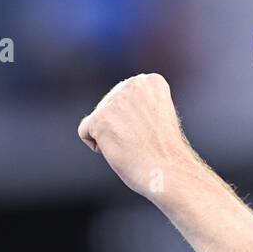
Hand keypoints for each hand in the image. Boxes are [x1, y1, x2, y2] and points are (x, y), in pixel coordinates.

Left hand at [78, 73, 194, 200]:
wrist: (167, 171)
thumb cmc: (165, 151)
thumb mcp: (157, 115)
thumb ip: (137, 104)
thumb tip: (115, 109)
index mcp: (151, 81)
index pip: (124, 98)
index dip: (134, 120)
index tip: (151, 132)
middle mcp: (133, 83)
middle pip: (108, 106)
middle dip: (119, 126)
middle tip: (142, 141)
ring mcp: (116, 99)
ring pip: (97, 120)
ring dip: (110, 136)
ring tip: (132, 145)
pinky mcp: (100, 117)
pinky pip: (84, 132)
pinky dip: (98, 146)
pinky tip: (119, 150)